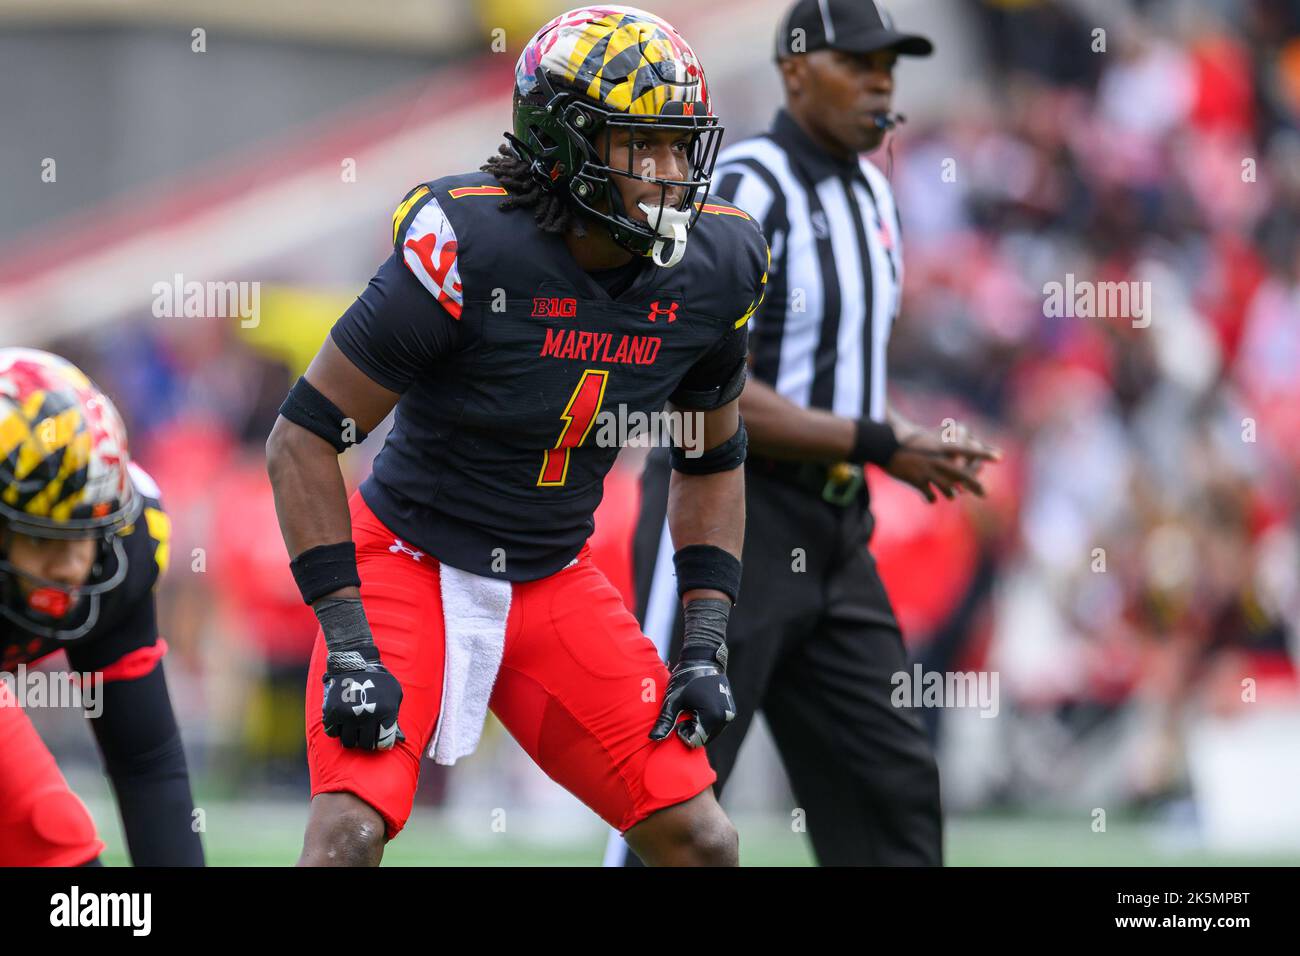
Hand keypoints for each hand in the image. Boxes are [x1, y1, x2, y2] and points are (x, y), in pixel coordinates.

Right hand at [322, 645, 404, 750]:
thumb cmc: (378, 680)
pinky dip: (336, 731)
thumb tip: (399, 739)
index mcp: (386, 711)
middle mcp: (368, 715)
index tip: (379, 741)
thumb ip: (395, 714)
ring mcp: (349, 714)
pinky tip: (341, 724)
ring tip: (354, 731)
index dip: (382, 744)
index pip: (384, 742)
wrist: (355, 663)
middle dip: (366, 742)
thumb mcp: (395, 693)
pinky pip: (332, 733)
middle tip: (365, 736)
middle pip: (366, 745)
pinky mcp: (333, 712)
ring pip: (348, 742)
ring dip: (352, 739)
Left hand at [650, 598, 735, 747]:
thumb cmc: (686, 678)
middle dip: (691, 732)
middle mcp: (725, 718)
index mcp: (712, 717)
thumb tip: (653, 739)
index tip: (677, 721)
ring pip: (710, 733)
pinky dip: (706, 722)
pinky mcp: (731, 710)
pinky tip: (696, 709)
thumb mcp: (673, 700)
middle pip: (704, 738)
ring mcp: (729, 714)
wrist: (704, 659)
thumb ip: (665, 721)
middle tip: (681, 716)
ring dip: (698, 727)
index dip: (683, 734)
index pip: (696, 740)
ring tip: (689, 711)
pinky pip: (716, 725)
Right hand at [885, 421, 999, 502]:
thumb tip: (960, 429)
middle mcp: (938, 460)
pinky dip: (931, 498)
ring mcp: (928, 472)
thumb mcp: (927, 436)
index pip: (968, 450)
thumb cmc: (906, 438)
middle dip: (975, 486)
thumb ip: (944, 436)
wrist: (884, 445)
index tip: (1000, 457)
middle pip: (962, 476)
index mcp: (941, 446)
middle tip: (985, 493)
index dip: (984, 454)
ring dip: (950, 493)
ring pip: (947, 489)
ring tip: (952, 495)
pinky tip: (931, 498)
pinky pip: (930, 495)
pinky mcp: (917, 482)